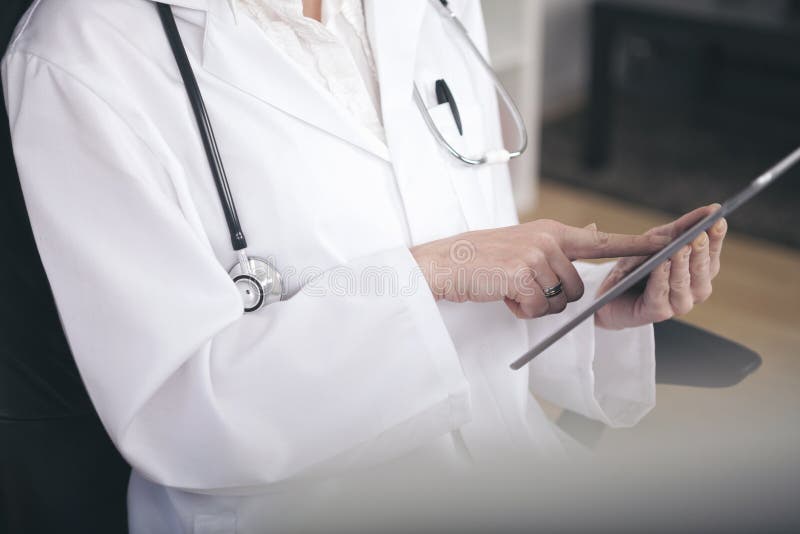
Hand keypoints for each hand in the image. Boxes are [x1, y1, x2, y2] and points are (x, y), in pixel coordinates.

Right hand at [411, 219, 671, 319]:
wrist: (442, 263)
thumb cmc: (481, 259)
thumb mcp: (523, 240)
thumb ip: (560, 242)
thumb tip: (592, 233)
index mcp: (552, 230)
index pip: (606, 240)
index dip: (643, 244)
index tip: (677, 239)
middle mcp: (549, 240)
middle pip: (577, 289)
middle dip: (551, 298)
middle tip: (519, 286)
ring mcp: (536, 256)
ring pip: (559, 303)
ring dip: (535, 305)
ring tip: (507, 288)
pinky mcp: (522, 275)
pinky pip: (537, 309)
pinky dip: (519, 311)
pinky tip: (501, 294)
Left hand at [595, 205, 727, 329]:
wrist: (609, 292)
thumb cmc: (639, 264)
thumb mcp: (659, 239)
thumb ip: (683, 227)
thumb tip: (712, 209)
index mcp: (699, 272)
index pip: (712, 253)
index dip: (716, 237)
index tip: (717, 220)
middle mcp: (694, 290)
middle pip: (702, 271)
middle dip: (700, 252)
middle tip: (698, 236)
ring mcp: (677, 304)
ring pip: (683, 284)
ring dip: (681, 266)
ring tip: (680, 248)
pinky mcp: (656, 313)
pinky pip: (660, 295)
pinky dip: (661, 279)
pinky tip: (661, 265)